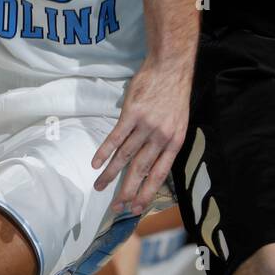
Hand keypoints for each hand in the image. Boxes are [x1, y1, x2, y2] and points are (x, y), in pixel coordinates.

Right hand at [91, 59, 189, 214]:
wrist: (170, 67)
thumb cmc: (174, 93)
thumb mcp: (178, 121)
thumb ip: (166, 141)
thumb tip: (152, 159)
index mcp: (174, 142)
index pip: (159, 174)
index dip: (147, 192)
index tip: (136, 208)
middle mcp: (161, 137)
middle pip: (140, 169)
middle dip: (127, 191)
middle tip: (116, 207)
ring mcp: (146, 125)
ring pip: (125, 156)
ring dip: (111, 174)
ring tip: (99, 187)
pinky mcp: (132, 113)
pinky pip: (116, 137)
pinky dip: (105, 151)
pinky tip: (96, 163)